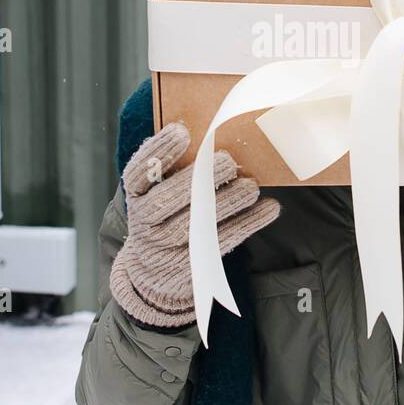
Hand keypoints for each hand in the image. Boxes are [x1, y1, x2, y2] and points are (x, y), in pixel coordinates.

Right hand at [110, 121, 280, 327]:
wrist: (151, 272)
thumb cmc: (164, 215)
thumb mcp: (158, 192)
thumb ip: (175, 169)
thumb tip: (215, 134)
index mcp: (135, 196)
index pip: (138, 172)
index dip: (158, 151)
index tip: (183, 131)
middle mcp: (143, 222)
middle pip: (166, 200)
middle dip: (197, 179)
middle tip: (227, 160)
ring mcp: (164, 248)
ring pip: (194, 226)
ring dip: (226, 204)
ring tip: (251, 186)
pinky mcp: (190, 267)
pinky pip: (221, 243)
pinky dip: (247, 224)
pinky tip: (268, 208)